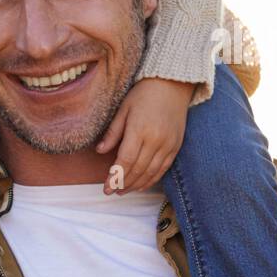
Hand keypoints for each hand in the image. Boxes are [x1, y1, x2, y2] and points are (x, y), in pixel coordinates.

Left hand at [95, 77, 193, 192]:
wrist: (172, 84)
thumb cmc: (144, 94)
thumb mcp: (123, 110)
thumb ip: (112, 133)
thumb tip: (100, 151)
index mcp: (139, 130)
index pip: (125, 161)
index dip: (115, 177)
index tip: (106, 188)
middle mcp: (156, 140)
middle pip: (138, 169)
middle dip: (123, 183)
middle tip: (112, 191)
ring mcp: (168, 144)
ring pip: (151, 172)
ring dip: (137, 184)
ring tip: (124, 191)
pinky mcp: (176, 145)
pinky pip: (164, 168)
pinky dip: (152, 179)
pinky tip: (142, 185)